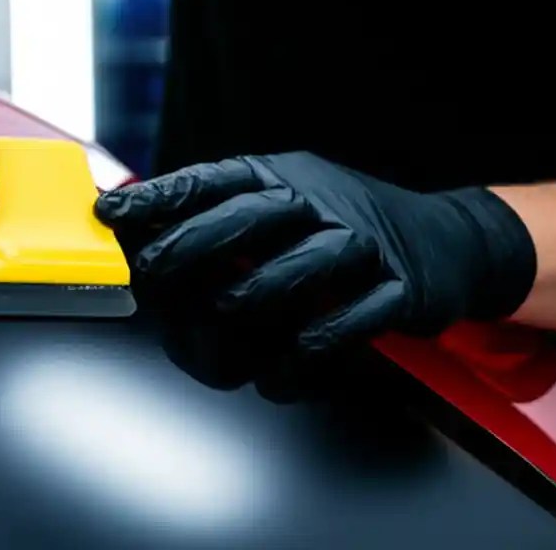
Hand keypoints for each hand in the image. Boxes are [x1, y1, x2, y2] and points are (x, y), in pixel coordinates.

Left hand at [95, 152, 536, 361]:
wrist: (447, 241)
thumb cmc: (339, 224)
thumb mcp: (281, 197)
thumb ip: (214, 210)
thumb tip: (128, 223)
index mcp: (279, 176)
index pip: (209, 179)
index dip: (156, 197)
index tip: (108, 213)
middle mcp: (318, 201)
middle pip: (240, 220)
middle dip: (185, 250)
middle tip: (150, 277)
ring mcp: (359, 243)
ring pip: (286, 277)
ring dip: (239, 314)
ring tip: (216, 338)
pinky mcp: (395, 289)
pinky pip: (339, 329)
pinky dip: (297, 361)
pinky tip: (273, 378)